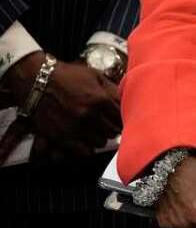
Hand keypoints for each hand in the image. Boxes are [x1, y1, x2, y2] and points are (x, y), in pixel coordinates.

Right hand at [0, 54, 121, 159]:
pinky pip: (82, 151)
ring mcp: (74, 128)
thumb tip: (125, 100)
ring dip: (102, 137)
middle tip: (111, 125)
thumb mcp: (95, 76)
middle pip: (112, 130)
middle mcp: (88, 115)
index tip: (121, 118)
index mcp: (99, 99)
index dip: (122, 117)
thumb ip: (112, 90)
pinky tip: (88, 142)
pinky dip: (88, 149)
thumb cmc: (66, 76)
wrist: (37, 81)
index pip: (121, 116)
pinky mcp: (61, 137)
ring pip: (100, 142)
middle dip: (113, 128)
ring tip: (99, 132)